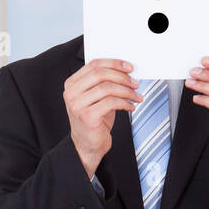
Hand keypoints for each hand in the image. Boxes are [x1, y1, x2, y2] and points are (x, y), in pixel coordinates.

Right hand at [64, 58, 142, 178]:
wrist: (87, 145)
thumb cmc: (93, 120)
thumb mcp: (97, 98)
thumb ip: (104, 83)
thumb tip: (126, 72)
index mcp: (73, 84)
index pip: (94, 65)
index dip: (114, 63)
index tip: (129, 67)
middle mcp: (72, 93)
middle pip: (101, 74)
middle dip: (122, 77)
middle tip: (135, 82)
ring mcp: (78, 105)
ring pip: (107, 88)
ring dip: (126, 91)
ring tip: (136, 96)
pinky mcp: (87, 117)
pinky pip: (111, 103)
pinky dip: (124, 103)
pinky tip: (130, 106)